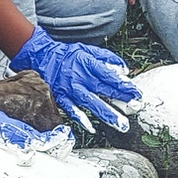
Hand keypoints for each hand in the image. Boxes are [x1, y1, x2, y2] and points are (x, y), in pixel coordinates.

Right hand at [9, 27, 142, 130]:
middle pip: (104, 90)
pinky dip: (81, 119)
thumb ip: (107, 58)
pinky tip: (91, 127)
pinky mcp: (61, 97)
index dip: (124, 85)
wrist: (41, 56)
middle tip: (135, 108)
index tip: (136, 92)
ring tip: (120, 124)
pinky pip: (71, 110)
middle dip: (121, 99)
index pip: (110, 76)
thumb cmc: (67, 54)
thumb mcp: (88, 49)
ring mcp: (70, 89)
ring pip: (91, 103)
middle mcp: (80, 77)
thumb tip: (124, 70)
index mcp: (88, 63)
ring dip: (107, 114)